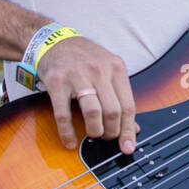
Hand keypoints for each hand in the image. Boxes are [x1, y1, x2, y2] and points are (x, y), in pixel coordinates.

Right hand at [35, 36, 138, 151]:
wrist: (54, 42)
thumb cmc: (85, 59)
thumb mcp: (108, 70)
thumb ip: (121, 97)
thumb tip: (133, 128)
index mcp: (116, 67)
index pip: (128, 105)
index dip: (128, 129)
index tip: (128, 146)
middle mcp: (99, 70)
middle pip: (113, 111)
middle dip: (111, 131)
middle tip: (106, 136)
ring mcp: (77, 76)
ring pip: (93, 112)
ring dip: (95, 131)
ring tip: (93, 134)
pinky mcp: (57, 82)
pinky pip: (64, 114)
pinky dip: (68, 132)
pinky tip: (70, 141)